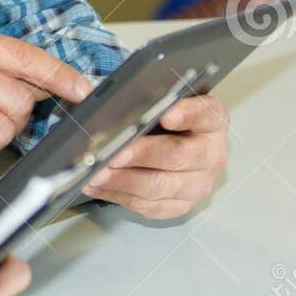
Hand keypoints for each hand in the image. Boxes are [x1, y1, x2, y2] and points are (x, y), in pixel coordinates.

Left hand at [82, 94, 228, 218]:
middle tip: (115, 154)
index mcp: (211, 120)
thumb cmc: (160, 120)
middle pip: (178, 154)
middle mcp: (210, 153)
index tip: (166, 115)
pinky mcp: (180, 205)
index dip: (187, 114)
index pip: (206, 113)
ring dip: (125, 181)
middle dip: (142, 154)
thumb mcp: (153, 100)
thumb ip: (134, 92)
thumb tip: (85, 91)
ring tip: (98, 174)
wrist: (168, 146)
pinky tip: (98, 186)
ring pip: (161, 185)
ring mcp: (198, 183)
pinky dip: (119, 195)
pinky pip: (149, 205)